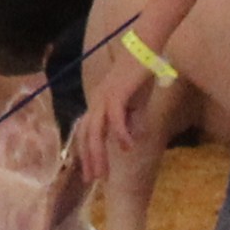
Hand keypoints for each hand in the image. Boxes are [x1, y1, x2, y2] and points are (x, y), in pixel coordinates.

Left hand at [72, 52, 156, 185]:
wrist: (143, 49)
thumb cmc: (138, 76)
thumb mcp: (135, 105)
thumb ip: (132, 121)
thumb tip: (131, 141)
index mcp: (98, 106)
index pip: (87, 134)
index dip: (87, 154)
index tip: (91, 174)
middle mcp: (96, 103)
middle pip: (86, 136)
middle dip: (88, 160)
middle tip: (92, 180)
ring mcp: (104, 97)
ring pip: (95, 131)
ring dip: (98, 153)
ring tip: (103, 173)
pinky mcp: (117, 92)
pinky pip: (115, 117)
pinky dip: (120, 133)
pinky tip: (126, 147)